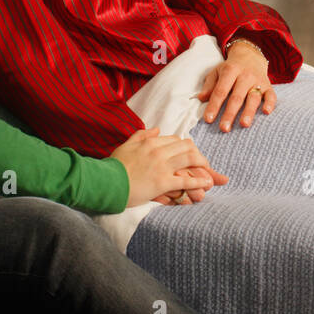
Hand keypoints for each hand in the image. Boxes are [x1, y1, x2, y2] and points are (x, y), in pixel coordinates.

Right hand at [108, 127, 228, 207]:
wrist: (104, 182)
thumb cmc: (113, 166)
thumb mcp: (126, 145)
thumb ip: (141, 135)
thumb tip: (156, 129)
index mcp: (150, 141)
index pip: (175, 139)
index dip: (185, 147)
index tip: (189, 154)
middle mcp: (159, 151)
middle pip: (187, 147)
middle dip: (198, 155)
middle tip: (203, 164)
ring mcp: (162, 166)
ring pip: (190, 159)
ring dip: (203, 165)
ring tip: (209, 173)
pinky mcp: (163, 182)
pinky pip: (186, 180)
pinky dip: (199, 182)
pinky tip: (207, 184)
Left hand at [198, 40, 276, 132]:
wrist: (250, 55)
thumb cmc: (230, 68)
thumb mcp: (217, 72)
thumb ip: (209, 85)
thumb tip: (201, 98)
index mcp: (230, 71)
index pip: (220, 91)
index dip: (214, 105)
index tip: (208, 119)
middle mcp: (245, 76)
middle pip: (236, 97)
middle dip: (230, 113)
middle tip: (224, 128)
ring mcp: (258, 81)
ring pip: (253, 97)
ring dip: (249, 111)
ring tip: (244, 124)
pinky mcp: (268, 85)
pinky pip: (271, 95)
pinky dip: (270, 103)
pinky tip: (266, 112)